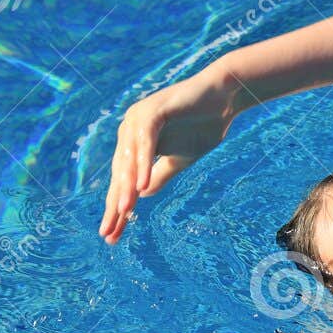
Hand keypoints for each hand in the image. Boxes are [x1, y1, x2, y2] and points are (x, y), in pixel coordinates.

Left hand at [99, 66, 239, 243]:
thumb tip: (142, 195)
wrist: (224, 98)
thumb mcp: (179, 160)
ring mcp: (139, 119)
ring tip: (123, 213)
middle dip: (114, 205)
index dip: (118, 209)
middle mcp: (130, 130)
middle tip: (108, 231)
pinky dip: (143, 164)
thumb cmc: (203, 125)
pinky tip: (141, 187)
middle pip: (120, 174)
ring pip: (129, 160)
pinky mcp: (153, 111)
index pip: (123, 181)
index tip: (112, 235)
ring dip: (126, 189)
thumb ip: (159, 175)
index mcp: (134, 143)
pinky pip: (146, 143)